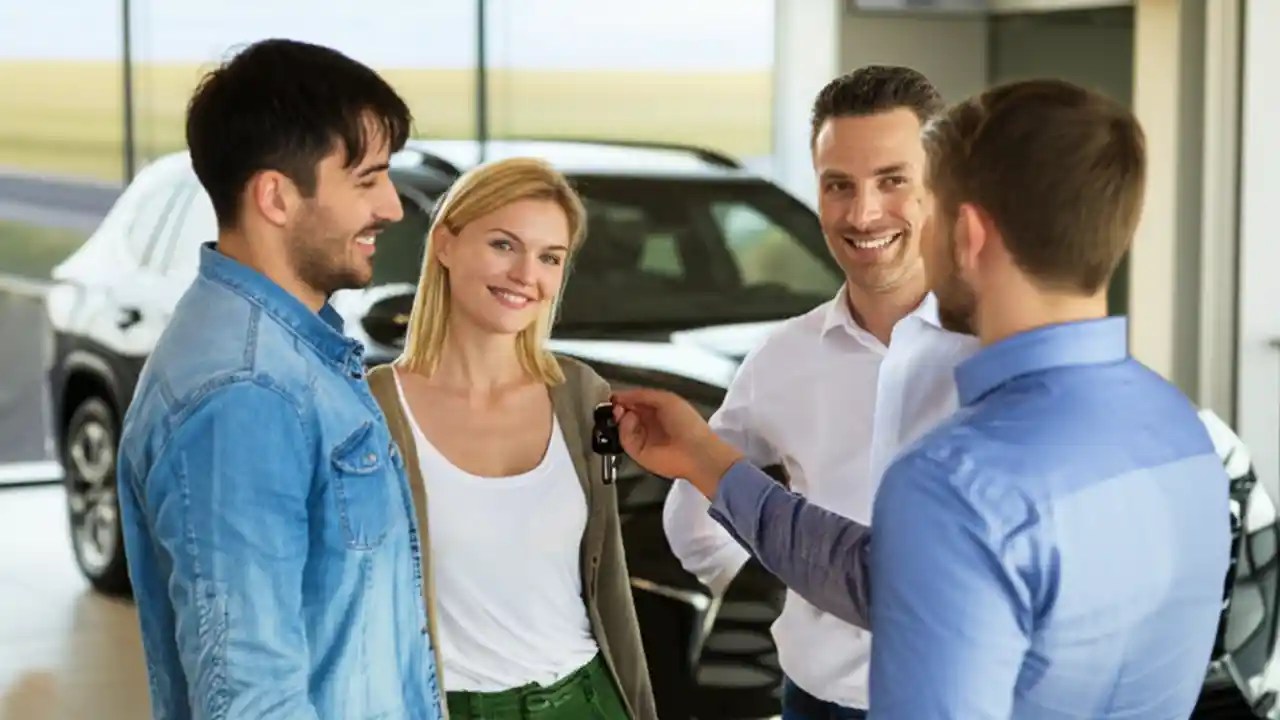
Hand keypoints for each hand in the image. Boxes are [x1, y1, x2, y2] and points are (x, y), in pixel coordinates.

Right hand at [610, 388, 741, 497]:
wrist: (695, 451)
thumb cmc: (687, 424)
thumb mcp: (666, 399)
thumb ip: (643, 395)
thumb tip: (623, 395)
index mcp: (658, 411)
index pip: (635, 403)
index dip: (625, 398)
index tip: (616, 395)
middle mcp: (649, 425)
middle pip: (626, 414)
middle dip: (619, 406)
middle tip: (615, 402)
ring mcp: (643, 439)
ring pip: (623, 426)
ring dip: (620, 415)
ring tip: (621, 409)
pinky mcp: (638, 453)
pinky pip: (625, 438)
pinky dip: (624, 427)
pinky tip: (630, 420)